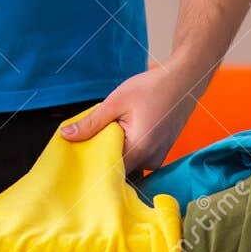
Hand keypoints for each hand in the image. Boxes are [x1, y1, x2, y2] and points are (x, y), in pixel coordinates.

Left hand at [57, 59, 210, 174]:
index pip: (107, 170)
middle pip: (117, 167)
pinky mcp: (159, 152)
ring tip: (100, 134)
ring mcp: (157, 158)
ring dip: (113, 151)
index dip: (89, 164)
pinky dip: (125, 148)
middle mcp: (150, 160)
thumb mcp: (116, 102)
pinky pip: (137, 157)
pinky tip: (116, 133)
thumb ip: (91, 122)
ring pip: (127, 162)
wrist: (184, 81)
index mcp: (139, 150)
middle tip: (81, 143)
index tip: (73, 156)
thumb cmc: (152, 88)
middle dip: (99, 156)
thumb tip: (66, 136)